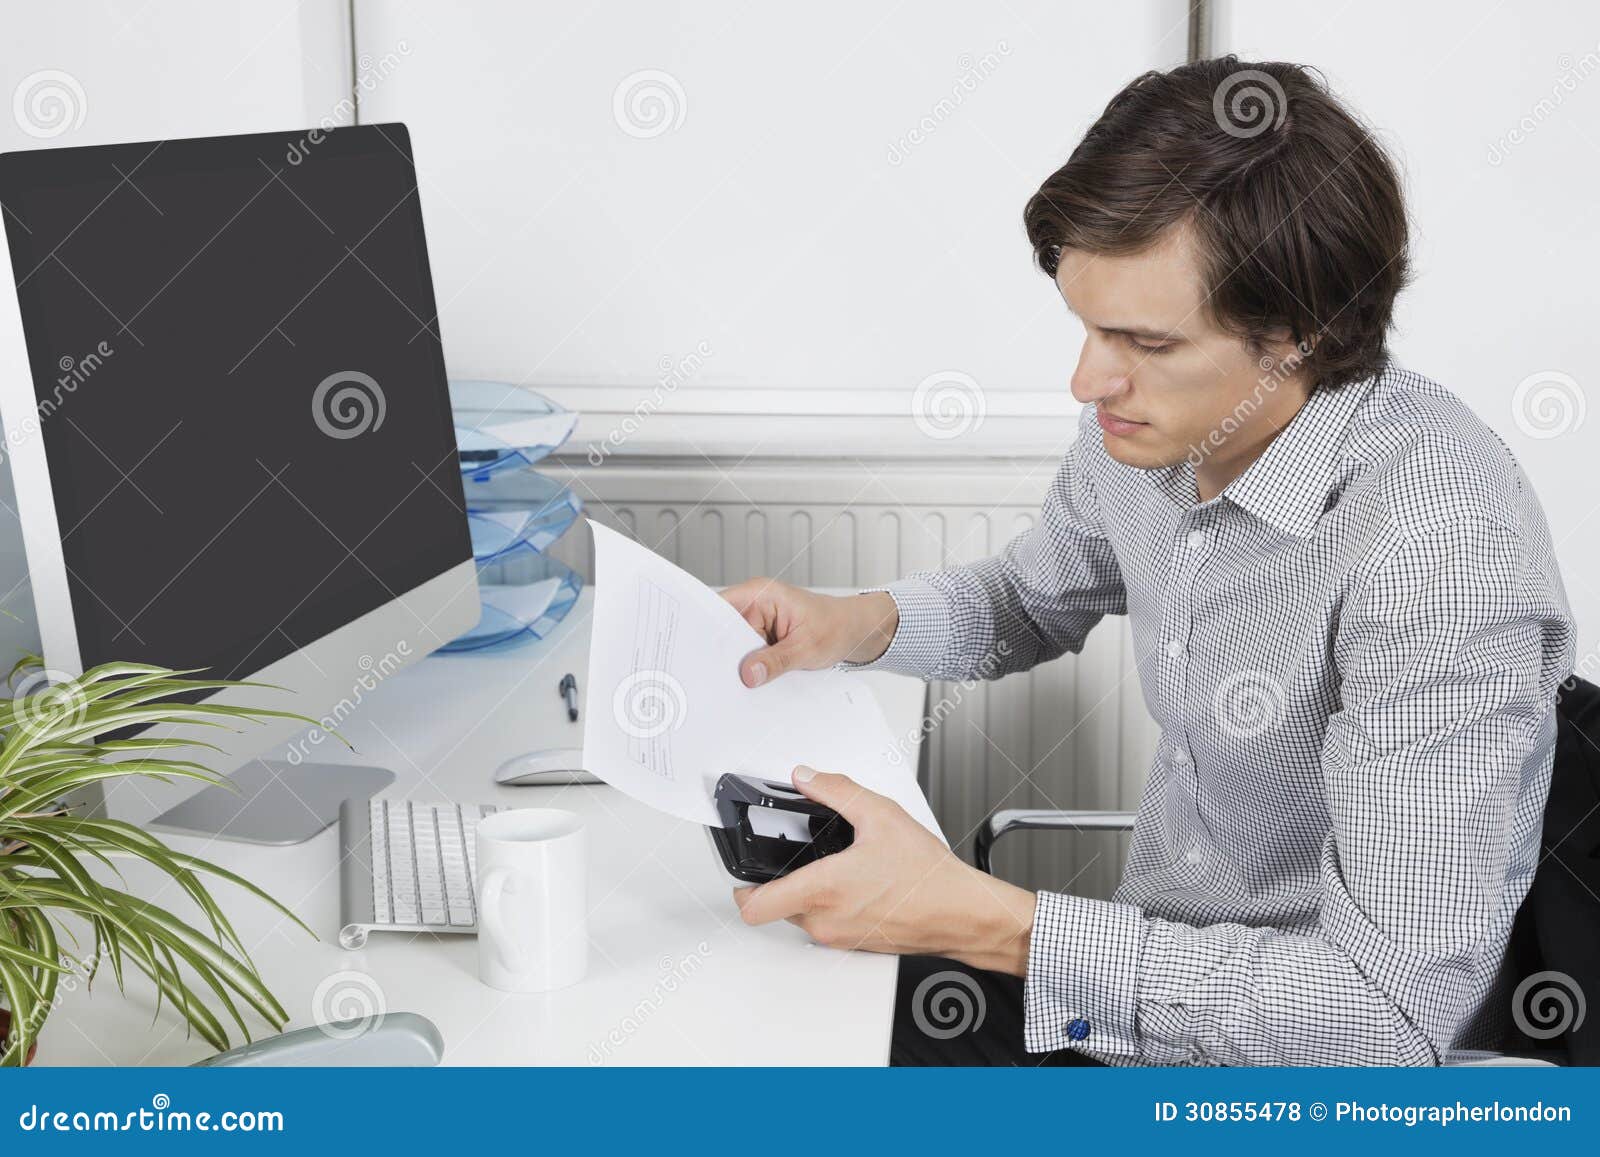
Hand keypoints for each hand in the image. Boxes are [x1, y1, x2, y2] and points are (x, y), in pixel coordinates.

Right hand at [719, 579, 898, 686]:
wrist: (855, 631)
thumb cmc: (836, 626)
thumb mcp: (807, 647)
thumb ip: (776, 661)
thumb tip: (748, 673)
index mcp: (760, 594)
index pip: (720, 609)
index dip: (708, 631)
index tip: (703, 655)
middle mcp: (754, 605)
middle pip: (724, 632)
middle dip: (725, 655)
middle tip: (725, 679)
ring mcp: (757, 623)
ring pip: (735, 648)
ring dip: (740, 664)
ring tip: (744, 681)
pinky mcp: (763, 639)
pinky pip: (748, 655)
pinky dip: (752, 668)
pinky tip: (755, 681)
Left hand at [733, 765, 1037, 974]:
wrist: (961, 912)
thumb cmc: (928, 876)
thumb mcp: (880, 814)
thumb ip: (836, 791)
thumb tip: (807, 778)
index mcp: (822, 890)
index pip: (753, 906)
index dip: (739, 888)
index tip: (742, 871)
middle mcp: (824, 922)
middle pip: (775, 906)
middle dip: (780, 881)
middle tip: (796, 857)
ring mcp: (839, 938)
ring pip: (801, 916)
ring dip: (807, 893)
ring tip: (834, 867)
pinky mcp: (855, 944)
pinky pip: (826, 925)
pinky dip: (830, 905)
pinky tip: (855, 883)